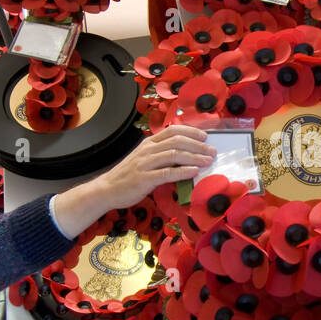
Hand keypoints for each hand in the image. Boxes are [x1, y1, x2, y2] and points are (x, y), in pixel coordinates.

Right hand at [53, 125, 214, 236]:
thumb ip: (162, 155)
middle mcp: (148, 150)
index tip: (205, 136)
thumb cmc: (129, 175)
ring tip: (208, 161)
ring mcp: (146, 164)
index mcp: (149, 143)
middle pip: (177, 141)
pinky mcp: (145, 179)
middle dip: (198, 145)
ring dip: (194, 157)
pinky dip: (183, 171)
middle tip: (212, 151)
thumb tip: (185, 155)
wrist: (107, 189)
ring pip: (174, 155)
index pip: (173, 131)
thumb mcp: (145, 159)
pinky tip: (194, 171)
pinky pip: (167, 173)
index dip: (191, 131)